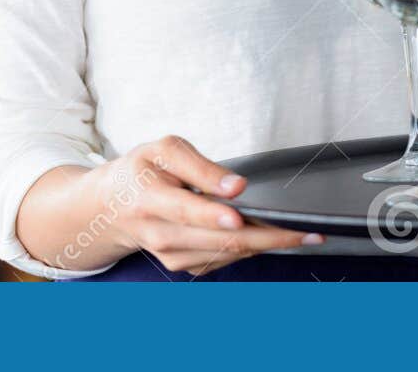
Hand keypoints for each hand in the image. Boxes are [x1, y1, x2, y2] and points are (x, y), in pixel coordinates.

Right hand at [82, 134, 324, 275]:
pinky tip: (270, 236)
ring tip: (302, 234)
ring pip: (226, 253)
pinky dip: (249, 248)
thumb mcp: (164, 151)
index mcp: (149, 198)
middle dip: (266, 236)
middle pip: (217, 239)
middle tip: (307, 232)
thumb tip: (236, 186)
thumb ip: (200, 166)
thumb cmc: (142, 172)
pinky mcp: (183, 266)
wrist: (110, 209)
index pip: (185, 210)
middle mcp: (160, 233)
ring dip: (266, 245)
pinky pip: (223, 259)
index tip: (239, 214)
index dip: (213, 214)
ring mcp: (172, 256)